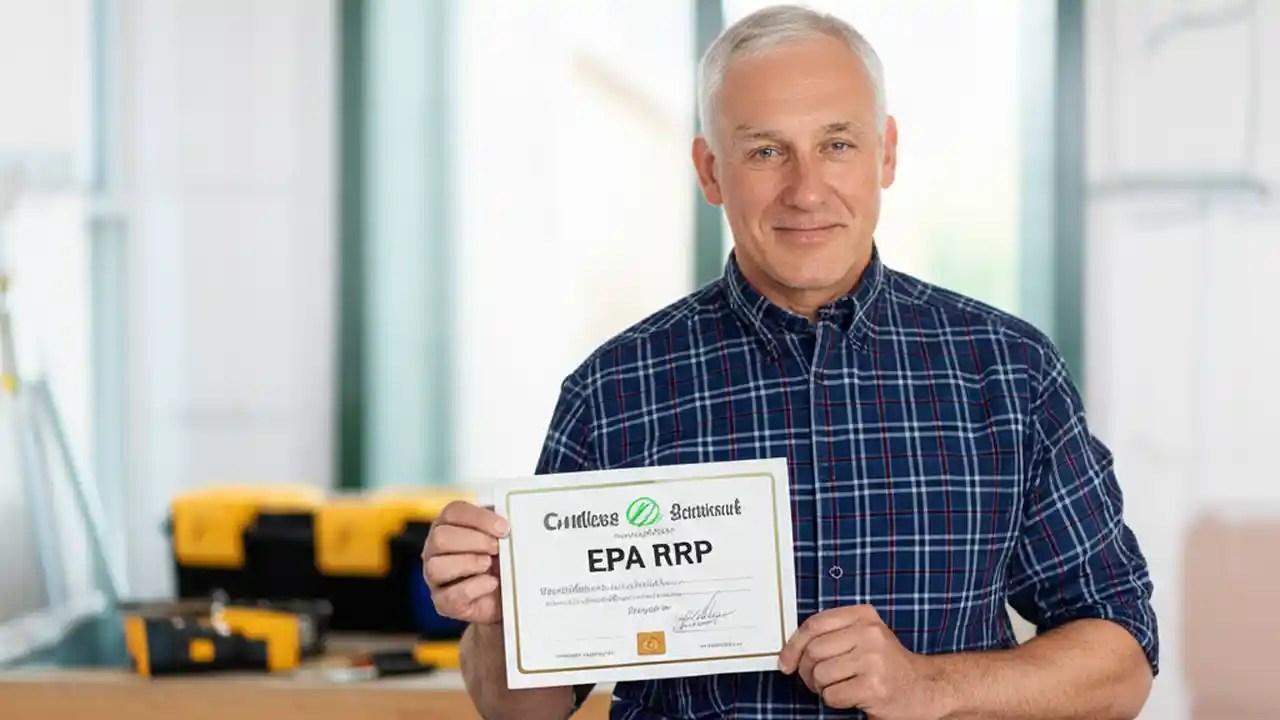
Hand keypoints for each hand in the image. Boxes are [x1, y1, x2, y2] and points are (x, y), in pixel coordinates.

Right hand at [422, 501, 508, 624]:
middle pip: (441, 537)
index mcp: (448, 525)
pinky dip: (474, 587)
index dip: (479, 518)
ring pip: (437, 567)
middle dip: (474, 540)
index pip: (453, 512)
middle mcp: (434, 549)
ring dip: (469, 563)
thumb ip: (499, 527)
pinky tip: (491, 582)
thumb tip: (506, 523)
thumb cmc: (499, 561)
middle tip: (497, 547)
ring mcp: (434, 577)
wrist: (505, 596)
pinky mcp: (443, 602)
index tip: (503, 528)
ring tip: (489, 564)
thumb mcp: (501, 539)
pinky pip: (450, 595)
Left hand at [778, 604, 950, 719]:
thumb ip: (832, 635)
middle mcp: (869, 633)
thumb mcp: (863, 637)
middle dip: (807, 671)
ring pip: (819, 674)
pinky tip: (851, 696)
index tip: (786, 662)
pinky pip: (832, 695)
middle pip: (813, 651)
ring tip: (839, 687)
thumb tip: (790, 651)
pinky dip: (834, 701)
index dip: (793, 645)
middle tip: (818, 680)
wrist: (925, 688)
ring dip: (821, 688)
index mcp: (863, 615)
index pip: (814, 624)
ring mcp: (873, 659)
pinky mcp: (873, 686)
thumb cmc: (887, 664)